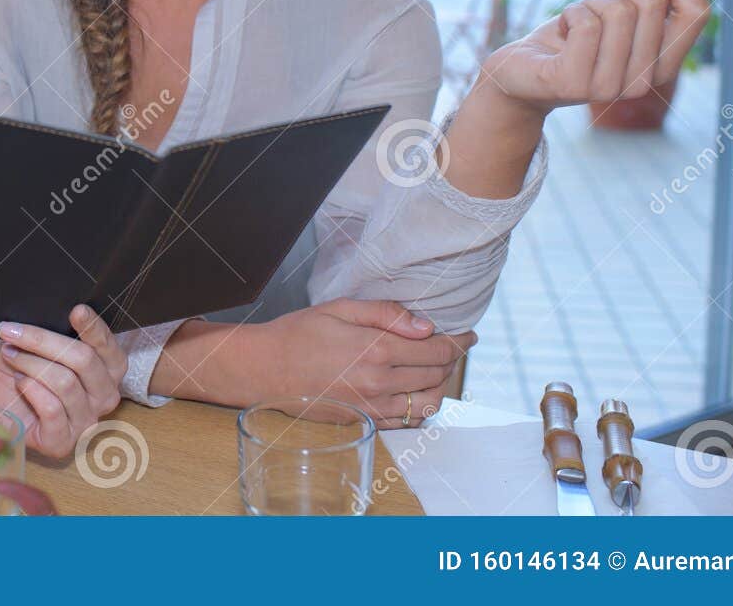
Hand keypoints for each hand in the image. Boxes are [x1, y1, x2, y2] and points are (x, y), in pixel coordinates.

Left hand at [0, 306, 126, 456]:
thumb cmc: (20, 360)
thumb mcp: (39, 339)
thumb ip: (58, 329)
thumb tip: (63, 313)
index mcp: (108, 369)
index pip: (109, 348)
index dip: (94, 328)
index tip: (76, 311)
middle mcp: (104, 397)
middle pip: (84, 360)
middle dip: (43, 341)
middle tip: (12, 332)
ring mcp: (85, 422)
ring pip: (65, 382)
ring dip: (30, 363)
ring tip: (10, 355)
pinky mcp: (62, 442)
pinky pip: (52, 408)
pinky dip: (31, 389)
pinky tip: (18, 381)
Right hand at [257, 299, 473, 426]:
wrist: (264, 369)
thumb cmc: (297, 334)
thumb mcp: (340, 309)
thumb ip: (386, 314)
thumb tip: (425, 326)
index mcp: (376, 349)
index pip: (436, 349)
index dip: (459, 341)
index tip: (468, 334)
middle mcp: (379, 382)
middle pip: (437, 375)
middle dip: (451, 359)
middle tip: (452, 346)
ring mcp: (373, 407)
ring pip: (428, 402)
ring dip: (440, 385)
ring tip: (436, 369)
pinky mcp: (364, 421)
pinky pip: (407, 420)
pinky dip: (420, 407)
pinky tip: (415, 391)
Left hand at [477, 0, 710, 113]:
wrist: (519, 76)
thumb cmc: (571, 41)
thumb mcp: (616, 18)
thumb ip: (647, 5)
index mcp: (664, 66)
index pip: (696, 13)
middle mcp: (645, 83)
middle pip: (652, 1)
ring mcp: (610, 87)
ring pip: (619, 10)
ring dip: (590, 1)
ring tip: (575, 18)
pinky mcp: (575, 83)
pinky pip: (586, 22)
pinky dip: (570, 12)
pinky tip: (561, 30)